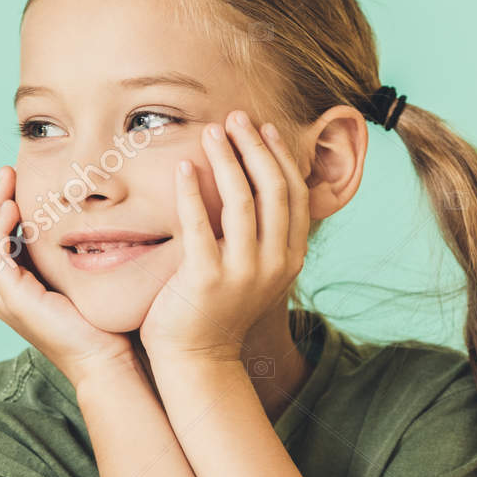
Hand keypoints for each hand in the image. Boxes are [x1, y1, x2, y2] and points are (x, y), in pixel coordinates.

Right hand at [0, 167, 137, 389]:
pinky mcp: (12, 299)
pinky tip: (13, 206)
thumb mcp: (85, 280)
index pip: (0, 238)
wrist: (106, 360)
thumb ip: (76, 255)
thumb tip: (89, 223)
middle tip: (8, 171)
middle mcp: (4, 292)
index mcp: (19, 287)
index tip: (20, 179)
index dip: (5, 206)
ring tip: (8, 179)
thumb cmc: (103, 325)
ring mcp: (4, 297)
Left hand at [139, 111, 309, 364]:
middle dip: (255, 147)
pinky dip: (192, 192)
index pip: (293, 194)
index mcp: (290, 258)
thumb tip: (256, 185)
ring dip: (227, 159)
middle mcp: (274, 264)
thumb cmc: (217, 309)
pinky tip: (183, 167)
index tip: (262, 128)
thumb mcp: (253, 270)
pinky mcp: (207, 280)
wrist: (197, 359)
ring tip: (211, 131)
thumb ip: (261, 235)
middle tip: (235, 118)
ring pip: (243, 201)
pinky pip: (200, 225)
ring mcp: (243, 273)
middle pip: (274, 190)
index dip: (279, 156)